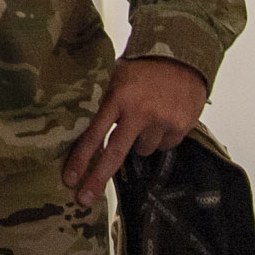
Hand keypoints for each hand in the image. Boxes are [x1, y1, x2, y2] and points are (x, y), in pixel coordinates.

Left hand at [62, 58, 205, 202]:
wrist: (184, 54)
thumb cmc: (144, 67)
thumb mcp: (117, 77)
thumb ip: (104, 102)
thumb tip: (80, 130)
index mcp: (118, 96)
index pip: (94, 133)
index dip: (81, 159)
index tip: (69, 179)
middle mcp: (140, 111)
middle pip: (115, 153)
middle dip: (98, 178)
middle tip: (84, 199)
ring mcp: (162, 120)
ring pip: (142, 150)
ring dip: (139, 142)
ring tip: (145, 119)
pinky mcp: (181, 127)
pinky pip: (164, 145)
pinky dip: (160, 137)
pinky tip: (162, 118)